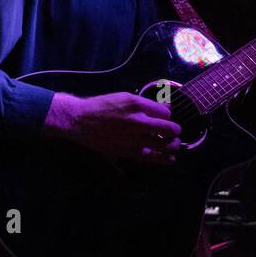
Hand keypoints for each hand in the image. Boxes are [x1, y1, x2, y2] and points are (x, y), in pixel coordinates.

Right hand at [43, 92, 181, 164]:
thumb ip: (145, 104)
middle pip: (168, 129)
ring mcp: (133, 138)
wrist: (80, 121)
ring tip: (174, 144)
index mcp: (136, 104)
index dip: (168, 115)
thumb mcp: (124, 97)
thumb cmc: (102, 106)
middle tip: (176, 131)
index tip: (165, 117)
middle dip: (175, 130)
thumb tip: (165, 109)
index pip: (164, 113)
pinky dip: (163, 158)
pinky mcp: (128, 152)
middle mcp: (137, 121)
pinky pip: (151, 157)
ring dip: (173, 145)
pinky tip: (170, 159)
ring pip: (163, 145)